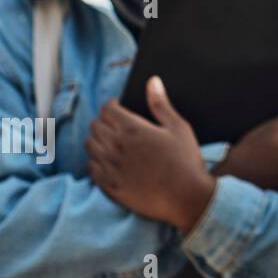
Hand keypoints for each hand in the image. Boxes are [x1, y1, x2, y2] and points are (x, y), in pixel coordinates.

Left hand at [87, 76, 215, 233]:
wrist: (186, 197)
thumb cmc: (186, 160)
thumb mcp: (178, 127)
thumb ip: (161, 104)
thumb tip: (152, 81)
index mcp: (133, 130)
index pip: (107, 110)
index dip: (111, 105)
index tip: (117, 106)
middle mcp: (117, 147)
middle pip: (96, 126)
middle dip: (103, 121)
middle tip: (114, 123)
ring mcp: (111, 168)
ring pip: (91, 146)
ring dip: (97, 139)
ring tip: (110, 140)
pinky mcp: (110, 186)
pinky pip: (91, 168)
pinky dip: (96, 160)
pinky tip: (107, 160)